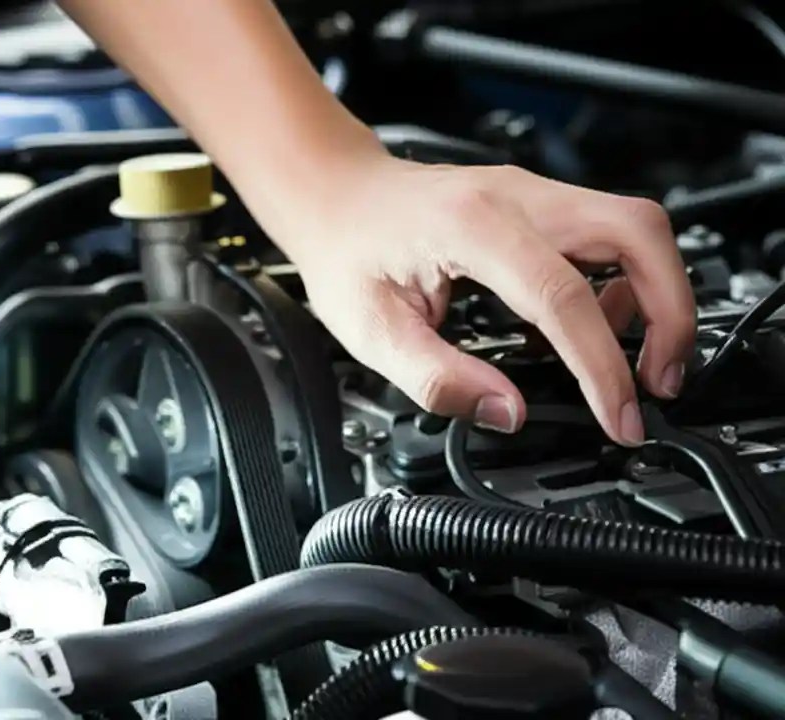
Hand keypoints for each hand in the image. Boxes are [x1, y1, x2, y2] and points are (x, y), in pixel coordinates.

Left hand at [253, 134, 694, 445]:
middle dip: (668, 313)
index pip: (561, 295)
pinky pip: (609, 234)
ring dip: (656, 295)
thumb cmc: (346, 249)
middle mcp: (515, 196)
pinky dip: (624, 281)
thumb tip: (504, 412)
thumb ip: (436, 377)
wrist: (334, 195)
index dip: (600, 365)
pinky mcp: (540, 204)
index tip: (620, 415)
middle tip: (658, 382)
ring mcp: (533, 192)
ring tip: (635, 363)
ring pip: (635, 226)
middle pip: (636, 232)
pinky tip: (595, 326)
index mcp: (471, 226)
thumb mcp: (370, 329)